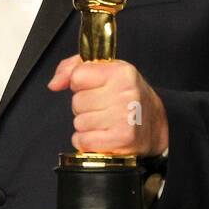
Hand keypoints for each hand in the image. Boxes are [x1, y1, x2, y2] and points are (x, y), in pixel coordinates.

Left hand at [48, 54, 167, 155]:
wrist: (154, 123)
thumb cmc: (126, 95)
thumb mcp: (105, 71)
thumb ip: (73, 68)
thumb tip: (54, 84)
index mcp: (121, 72)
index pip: (77, 76)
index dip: (80, 84)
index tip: (93, 87)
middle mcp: (125, 93)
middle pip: (77, 102)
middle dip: (84, 107)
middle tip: (103, 107)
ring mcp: (124, 117)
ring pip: (78, 122)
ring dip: (87, 125)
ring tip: (105, 121)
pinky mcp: (121, 139)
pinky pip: (82, 141)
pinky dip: (87, 141)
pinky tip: (103, 135)